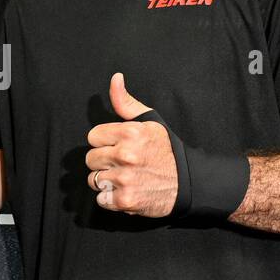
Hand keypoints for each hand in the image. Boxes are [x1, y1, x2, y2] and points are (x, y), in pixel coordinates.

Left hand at [84, 72, 177, 216]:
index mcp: (129, 133)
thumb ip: (126, 102)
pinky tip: (126, 191)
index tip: (118, 147)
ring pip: (94, 180)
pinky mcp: (125, 200)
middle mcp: (125, 155)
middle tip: (122, 164)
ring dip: (107, 182)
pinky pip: (101, 199)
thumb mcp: (150, 121)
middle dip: (104, 162)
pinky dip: (111, 199)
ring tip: (125, 178)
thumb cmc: (167, 151)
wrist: (188, 183)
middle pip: (90, 159)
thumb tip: (115, 78)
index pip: (93, 136)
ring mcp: (124, 179)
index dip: (105, 142)